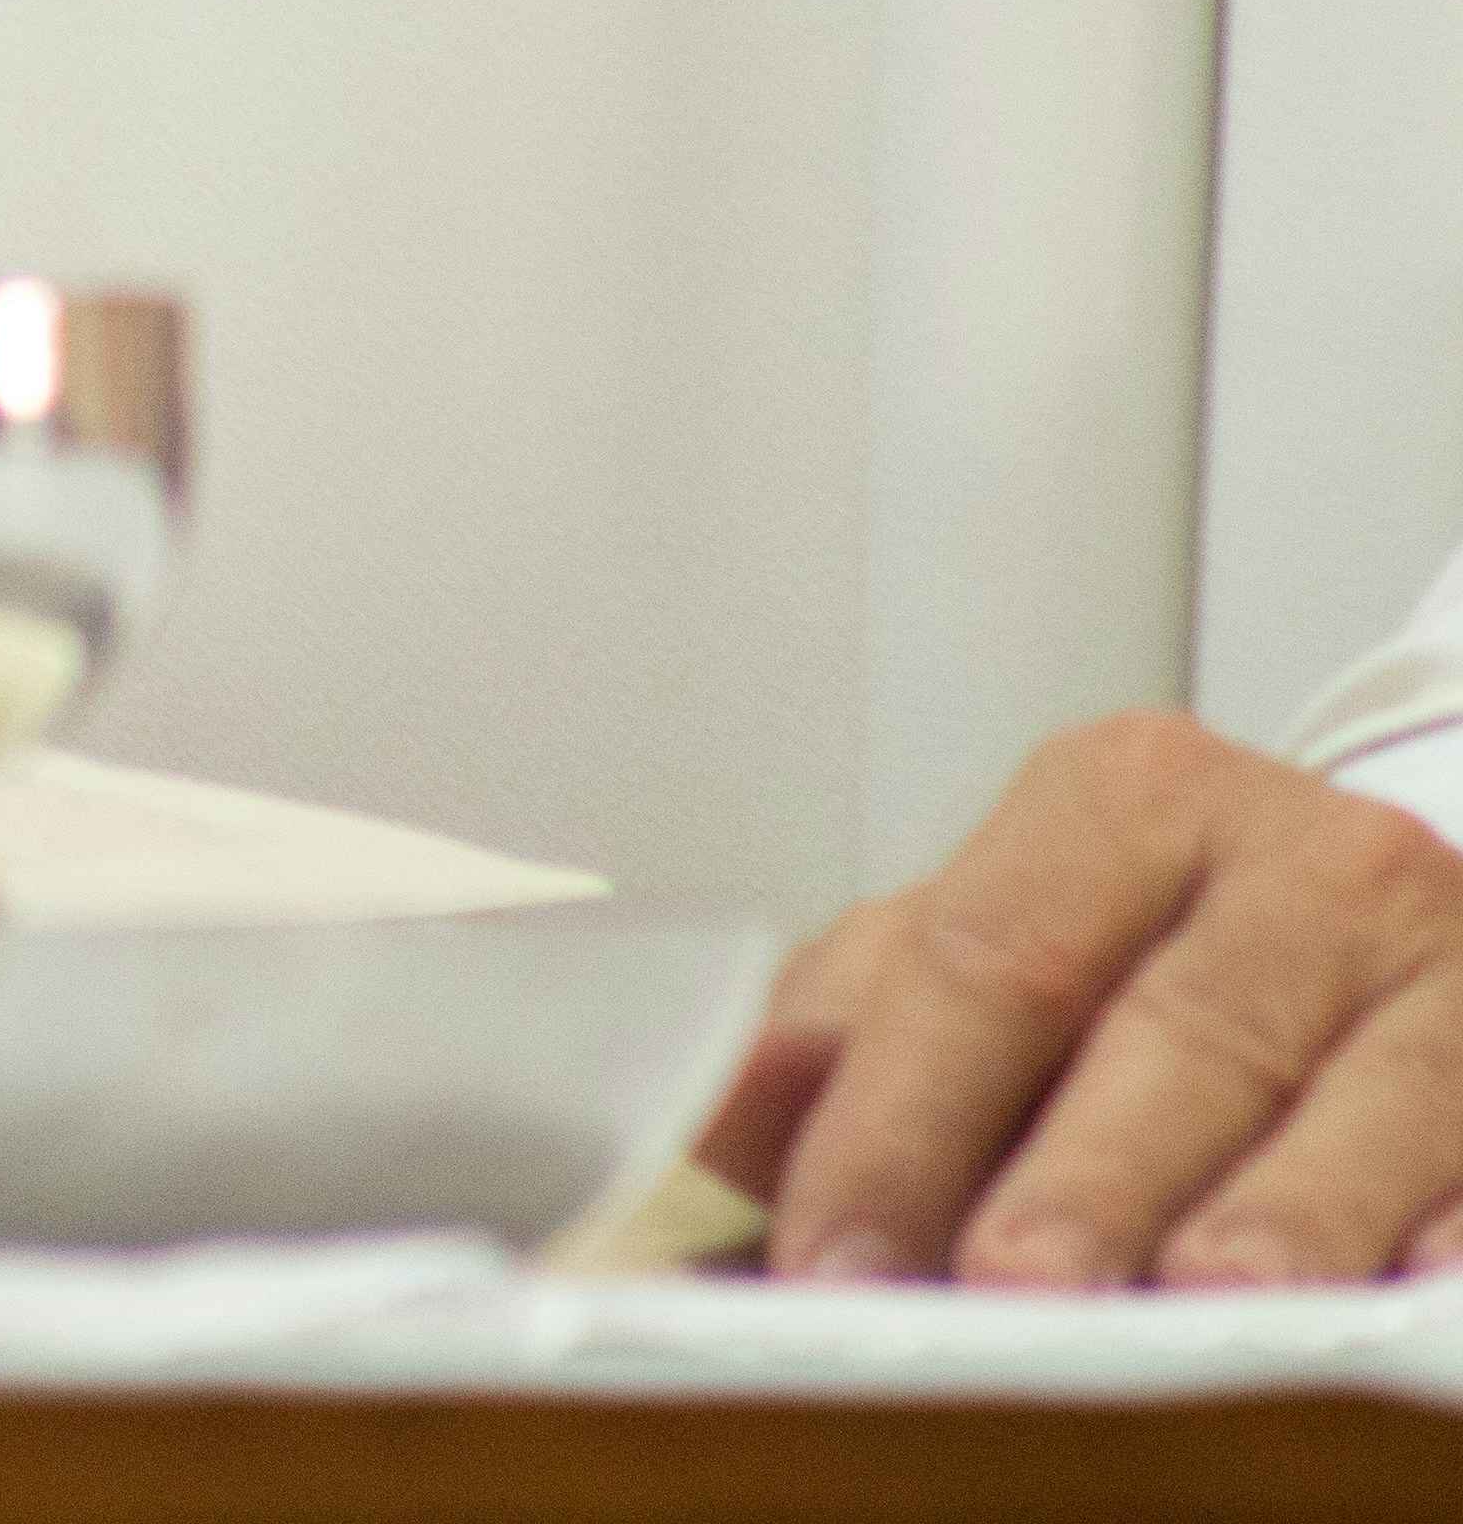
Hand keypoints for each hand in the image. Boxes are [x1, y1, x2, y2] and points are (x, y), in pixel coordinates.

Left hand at [700, 709, 1462, 1286]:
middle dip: (1086, 1175)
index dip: (904, 1118)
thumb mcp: (1002, 934)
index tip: (839, 1253)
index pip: (989, 962)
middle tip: (1013, 1286)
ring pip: (1364, 1095)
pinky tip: (1399, 1286)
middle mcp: (1300, 856)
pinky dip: (1443, 1224)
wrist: (1387, 910)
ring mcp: (1450, 957)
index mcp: (1128, 799)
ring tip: (1204, 1299)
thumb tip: (709, 1119)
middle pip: (1175, 1032)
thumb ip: (856, 1021)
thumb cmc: (1172, 941)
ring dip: (1278, 1212)